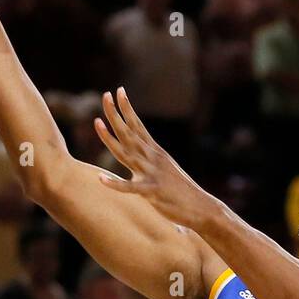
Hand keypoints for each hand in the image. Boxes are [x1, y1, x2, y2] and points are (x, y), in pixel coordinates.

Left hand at [94, 88, 219, 227]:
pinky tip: (101, 178)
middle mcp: (154, 158)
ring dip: (110, 138)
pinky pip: (130, 187)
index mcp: (156, 152)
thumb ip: (151, 159)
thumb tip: (140, 150)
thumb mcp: (167, 169)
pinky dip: (115, 184)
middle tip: (105, 95)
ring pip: (127, 153)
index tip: (118, 90)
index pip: (139, 126)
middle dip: (116, 114)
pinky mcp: (153, 192)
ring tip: (96, 123)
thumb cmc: (183, 191)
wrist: (202, 208)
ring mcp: (153, 174)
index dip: (127, 109)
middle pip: (129, 133)